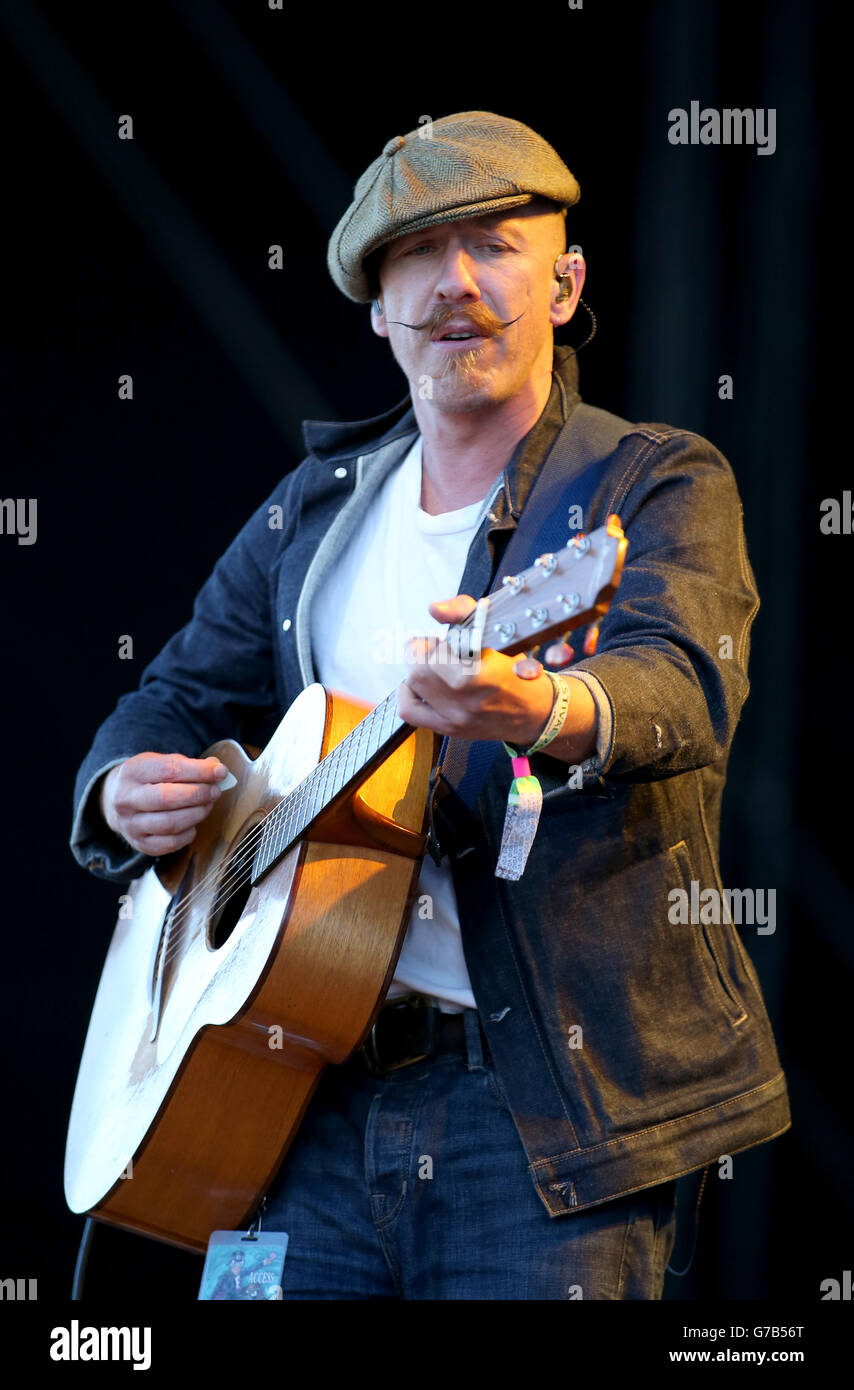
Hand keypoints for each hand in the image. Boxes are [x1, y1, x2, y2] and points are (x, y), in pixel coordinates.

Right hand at [99, 752, 229, 855]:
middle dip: (198, 794)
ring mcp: (130, 824)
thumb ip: (190, 765)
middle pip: (166, 798)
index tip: (220, 772)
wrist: (119, 800)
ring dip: (196, 814)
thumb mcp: (163, 763)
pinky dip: (188, 834)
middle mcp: (126, 799)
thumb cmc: (150, 779)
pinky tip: (193, 824)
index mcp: (132, 772)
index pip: (169, 770)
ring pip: (169, 823)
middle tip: (215, 791)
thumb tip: (217, 770)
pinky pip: (169, 844)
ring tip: (208, 805)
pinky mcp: (139, 843)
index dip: (199, 771)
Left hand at [396, 596, 554, 746]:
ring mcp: (456, 718)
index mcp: (479, 676)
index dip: (437, 641)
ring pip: (413, 686)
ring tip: (430, 663)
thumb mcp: (498, 634)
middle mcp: (466, 700)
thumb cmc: (518, 673)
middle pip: (419, 669)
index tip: (445, 639)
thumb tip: (435, 609)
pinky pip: (409, 711)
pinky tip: (419, 685)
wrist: (534, 712)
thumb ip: (464, 611)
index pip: (437, 653)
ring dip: (416, 669)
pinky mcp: (449, 729)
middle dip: (421, 651)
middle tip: (432, 646)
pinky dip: (407, 693)